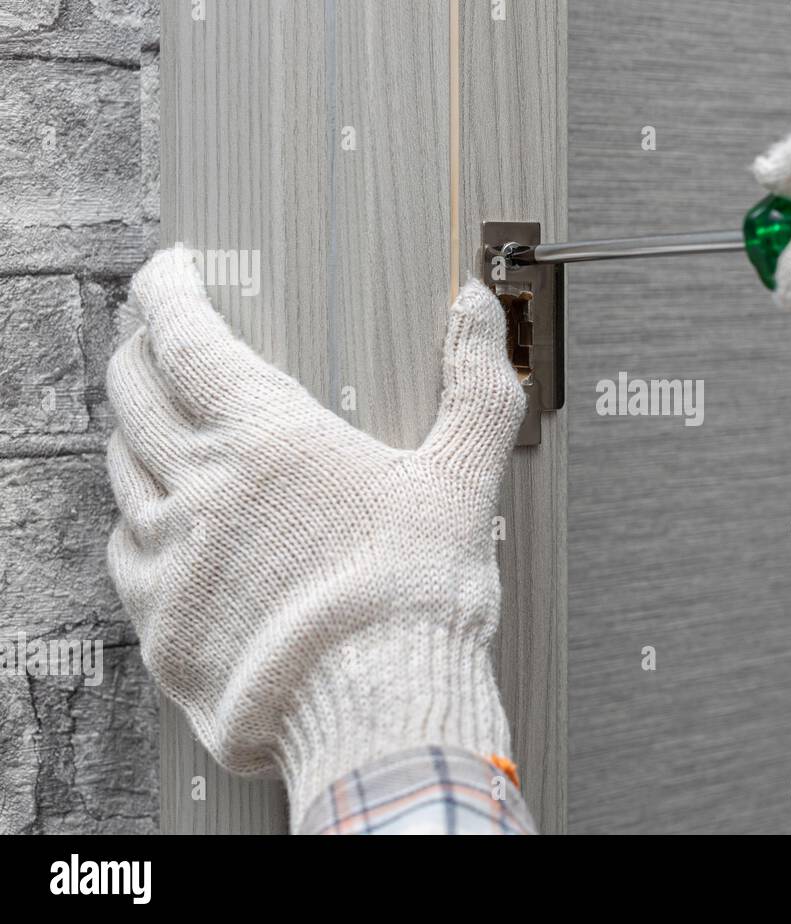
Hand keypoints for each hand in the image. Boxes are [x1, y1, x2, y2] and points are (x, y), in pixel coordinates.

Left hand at [106, 246, 524, 827]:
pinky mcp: (159, 621)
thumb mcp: (461, 478)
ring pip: (120, 467)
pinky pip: (123, 550)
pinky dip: (137, 519)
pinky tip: (160, 523)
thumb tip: (478, 310)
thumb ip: (476, 386)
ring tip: (157, 422)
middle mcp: (202, 487)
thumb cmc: (415, 597)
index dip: (168, 291)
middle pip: (134, 392)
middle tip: (151, 335)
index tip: (167, 272)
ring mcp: (171, 555)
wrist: (375, 709)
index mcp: (268, 439)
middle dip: (138, 349)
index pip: (188, 337)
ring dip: (134, 431)